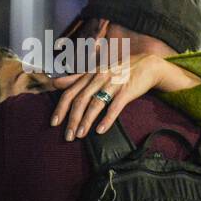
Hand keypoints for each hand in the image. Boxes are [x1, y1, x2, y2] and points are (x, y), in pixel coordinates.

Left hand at [50, 53, 198, 141]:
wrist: (146, 64)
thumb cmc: (119, 70)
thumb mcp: (95, 71)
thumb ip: (75, 78)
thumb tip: (55, 82)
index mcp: (89, 75)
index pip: (70, 92)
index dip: (61, 108)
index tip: (54, 123)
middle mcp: (98, 78)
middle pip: (80, 100)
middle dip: (72, 119)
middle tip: (67, 136)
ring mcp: (113, 84)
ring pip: (95, 104)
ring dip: (86, 121)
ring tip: (80, 135)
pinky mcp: (126, 91)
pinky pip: (115, 106)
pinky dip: (107, 119)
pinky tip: (100, 130)